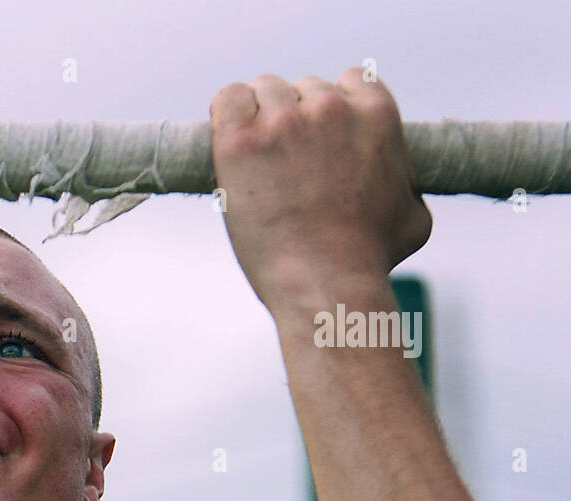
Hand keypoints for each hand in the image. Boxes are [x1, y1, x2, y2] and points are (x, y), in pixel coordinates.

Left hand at [209, 69, 431, 313]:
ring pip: (263, 92)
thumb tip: (406, 189)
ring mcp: (283, 121)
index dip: (329, 110)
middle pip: (300, 88)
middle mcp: (331, 107)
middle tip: (284, 167)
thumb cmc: (369, 259)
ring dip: (257, 119)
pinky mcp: (241, 140)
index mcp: (376, 112)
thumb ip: (408, 187)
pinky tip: (232, 147)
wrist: (325, 281)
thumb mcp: (412, 218)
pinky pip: (227, 99)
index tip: (317, 141)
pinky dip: (226, 115)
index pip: (348, 81)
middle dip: (292, 120)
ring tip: (258, 165)